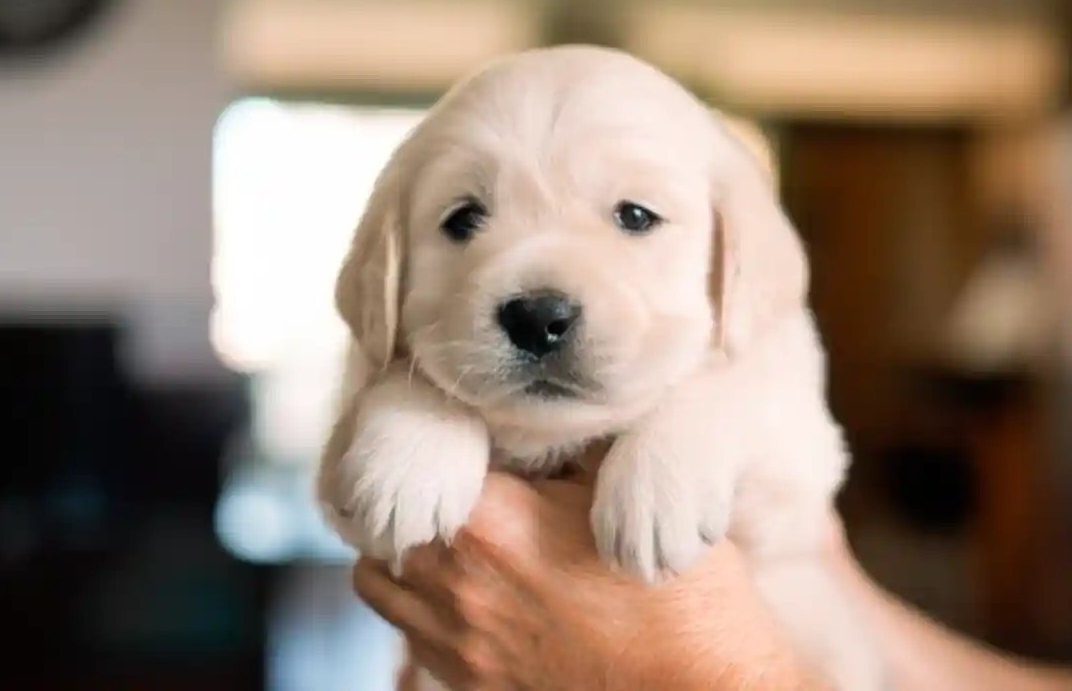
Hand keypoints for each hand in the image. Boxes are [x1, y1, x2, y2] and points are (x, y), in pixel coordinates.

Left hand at [353, 473, 821, 689]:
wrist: (695, 688)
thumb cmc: (676, 593)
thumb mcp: (628, 488)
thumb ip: (567, 444)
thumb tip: (532, 408)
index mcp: (490, 522)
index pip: (422, 456)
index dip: (438, 435)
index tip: (460, 434)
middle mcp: (454, 582)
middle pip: (385, 518)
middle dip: (414, 492)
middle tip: (451, 479)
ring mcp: (455, 639)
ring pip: (376, 580)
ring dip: (402, 550)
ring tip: (447, 536)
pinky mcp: (467, 681)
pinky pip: (405, 631)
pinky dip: (418, 603)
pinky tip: (465, 588)